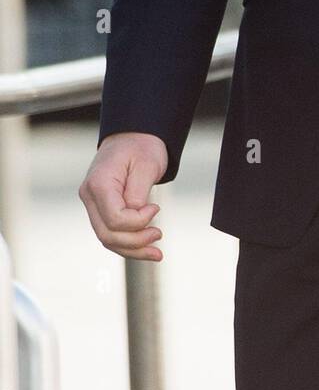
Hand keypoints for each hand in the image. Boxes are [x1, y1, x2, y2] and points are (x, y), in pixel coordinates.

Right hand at [79, 133, 167, 260]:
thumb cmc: (141, 147)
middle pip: (107, 234)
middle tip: (159, 235)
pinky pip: (111, 232)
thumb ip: (139, 194)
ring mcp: (92, 203)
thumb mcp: (146, 165)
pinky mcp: (100, 209)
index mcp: (99, 183)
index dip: (138, 222)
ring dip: (133, 249)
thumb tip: (137, 217)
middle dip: (135, 242)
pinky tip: (147, 250)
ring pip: (107, 238)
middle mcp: (89, 195)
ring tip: (156, 252)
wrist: (133, 136)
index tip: (156, 209)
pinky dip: (128, 243)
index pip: (114, 218)